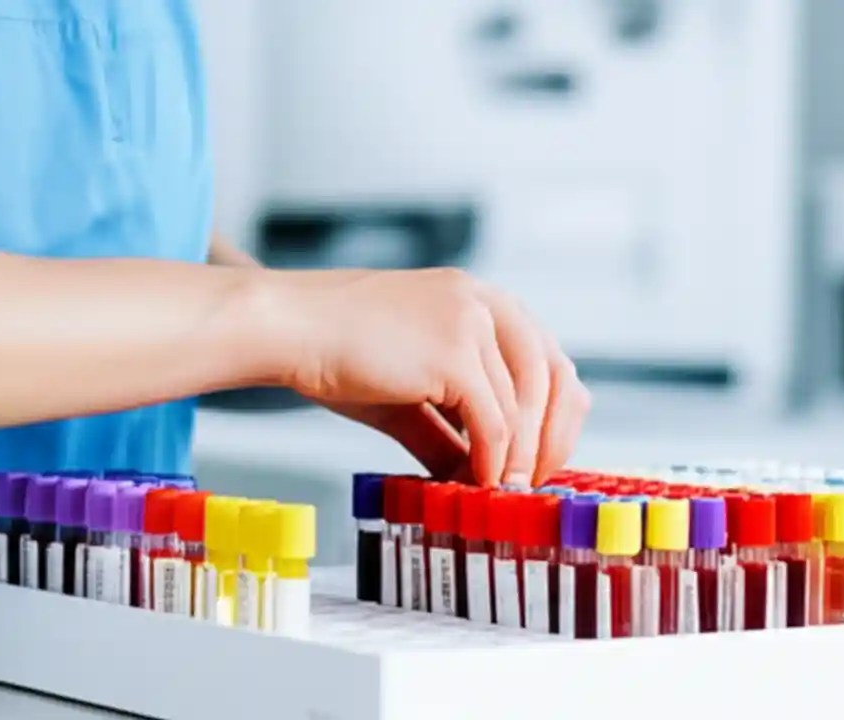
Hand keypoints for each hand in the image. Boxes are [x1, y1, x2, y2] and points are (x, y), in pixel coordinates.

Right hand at [267, 267, 590, 486]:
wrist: (288, 327)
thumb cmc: (337, 351)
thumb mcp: (410, 388)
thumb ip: (451, 425)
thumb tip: (478, 473)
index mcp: (482, 300)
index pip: (548, 358)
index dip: (554, 414)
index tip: (540, 458)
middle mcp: (486, 302)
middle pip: (555, 377)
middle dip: (551, 438)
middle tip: (533, 483)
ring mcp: (472, 323)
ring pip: (525, 406)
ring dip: (520, 459)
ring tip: (503, 491)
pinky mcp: (454, 353)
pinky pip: (494, 423)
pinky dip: (492, 461)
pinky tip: (478, 482)